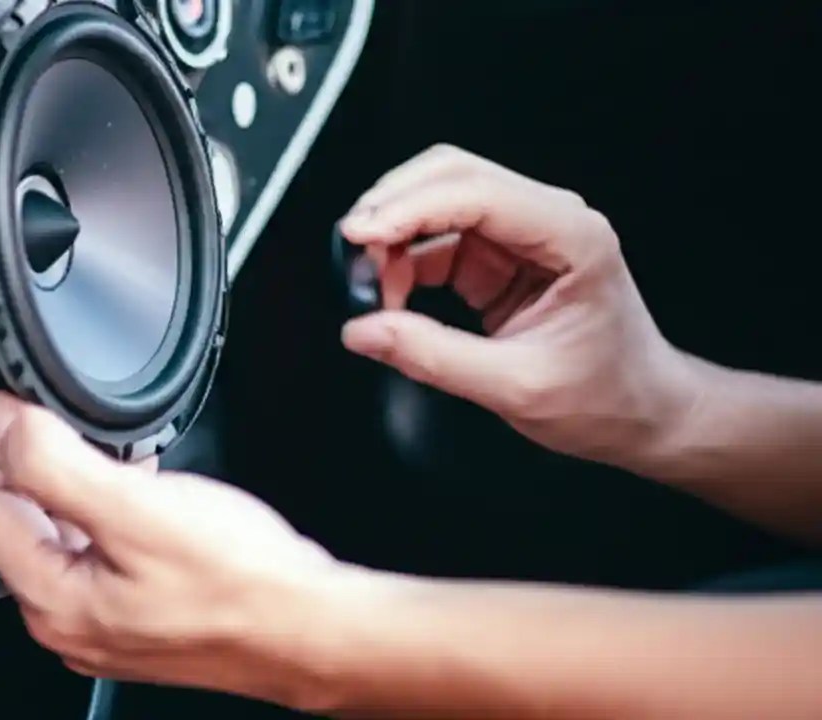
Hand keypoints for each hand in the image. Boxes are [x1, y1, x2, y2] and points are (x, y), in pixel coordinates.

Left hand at [0, 392, 337, 705]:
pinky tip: (146, 488)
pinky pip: (101, 552)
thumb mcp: (137, 509)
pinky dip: (111, 511)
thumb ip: (54, 463)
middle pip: (21, 524)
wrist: (312, 628)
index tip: (9, 404)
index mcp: (52, 600)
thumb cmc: (241, 584)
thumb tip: (2, 424)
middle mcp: (69, 623)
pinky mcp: (141, 617)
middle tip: (57, 417)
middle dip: (33, 464)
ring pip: (63, 536)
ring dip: (75, 485)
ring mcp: (106, 625)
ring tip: (108, 447)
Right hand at [337, 144, 696, 472]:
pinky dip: (404, 259)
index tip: (360, 234)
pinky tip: (392, 295)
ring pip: (438, 200)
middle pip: (451, 176)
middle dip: (392, 208)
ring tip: (372, 285)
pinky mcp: (498, 257)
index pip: (476, 195)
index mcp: (571, 237)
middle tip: (352, 253)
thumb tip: (366, 331)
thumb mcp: (517, 387)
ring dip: (394, 234)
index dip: (409, 208)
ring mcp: (521, 234)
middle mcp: (548, 220)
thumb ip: (434, 357)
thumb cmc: (606, 396)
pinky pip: (437, 239)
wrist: (640, 412)